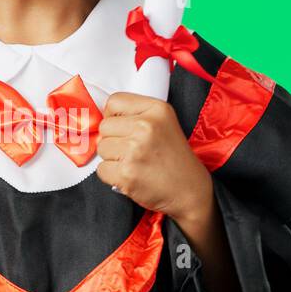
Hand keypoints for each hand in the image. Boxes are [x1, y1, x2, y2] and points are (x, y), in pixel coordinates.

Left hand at [95, 90, 212, 225]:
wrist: (189, 189)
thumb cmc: (174, 158)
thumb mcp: (164, 123)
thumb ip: (137, 114)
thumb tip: (102, 117)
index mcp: (157, 110)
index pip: (114, 101)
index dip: (114, 116)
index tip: (123, 128)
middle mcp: (146, 127)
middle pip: (105, 126)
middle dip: (113, 139)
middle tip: (133, 150)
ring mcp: (135, 150)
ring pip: (101, 148)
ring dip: (112, 158)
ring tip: (134, 163)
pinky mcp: (126, 173)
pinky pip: (101, 169)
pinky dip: (112, 175)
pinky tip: (131, 175)